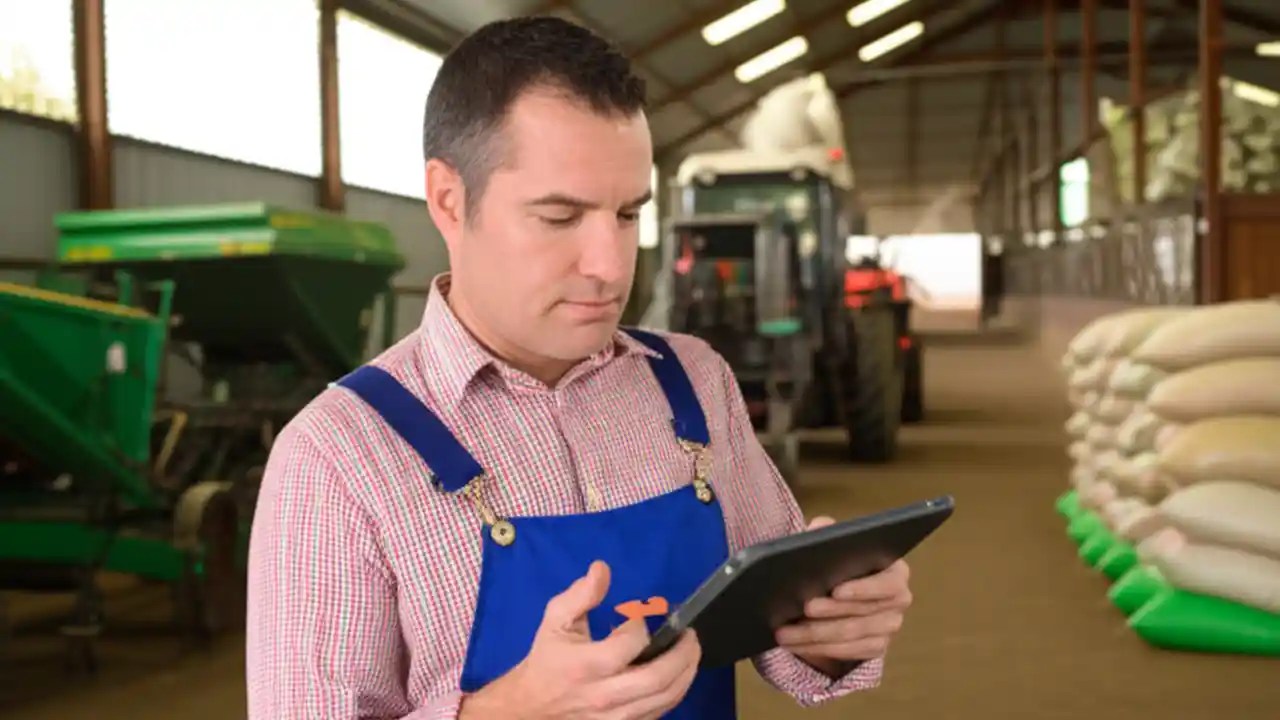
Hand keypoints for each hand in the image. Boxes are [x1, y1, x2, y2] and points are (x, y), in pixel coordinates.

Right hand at [459, 560, 701, 719]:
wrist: (531, 706)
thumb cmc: (547, 659)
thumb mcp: (555, 620)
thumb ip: (581, 594)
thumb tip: (602, 569)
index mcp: (587, 664)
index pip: (631, 643)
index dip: (643, 625)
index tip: (643, 616)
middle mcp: (605, 694)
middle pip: (658, 677)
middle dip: (683, 653)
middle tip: (690, 635)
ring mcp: (616, 716)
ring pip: (665, 698)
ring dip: (686, 673)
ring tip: (691, 652)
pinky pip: (659, 712)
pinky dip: (675, 692)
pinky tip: (678, 675)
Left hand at [774, 516, 911, 676]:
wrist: (839, 594)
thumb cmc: (839, 565)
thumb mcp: (832, 544)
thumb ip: (827, 530)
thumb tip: (819, 527)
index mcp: (895, 573)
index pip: (886, 584)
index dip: (862, 589)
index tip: (835, 590)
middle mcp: (899, 602)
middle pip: (862, 613)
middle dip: (828, 612)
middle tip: (801, 608)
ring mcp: (889, 627)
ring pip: (849, 635)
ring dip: (814, 635)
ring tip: (785, 631)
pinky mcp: (875, 648)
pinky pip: (846, 652)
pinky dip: (817, 649)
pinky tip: (795, 644)